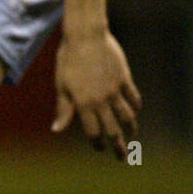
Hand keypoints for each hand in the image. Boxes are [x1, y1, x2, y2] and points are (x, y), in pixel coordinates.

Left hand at [51, 28, 141, 158]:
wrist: (85, 36)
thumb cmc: (67, 60)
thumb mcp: (61, 86)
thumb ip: (63, 110)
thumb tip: (56, 130)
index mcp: (84, 104)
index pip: (93, 132)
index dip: (97, 143)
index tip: (100, 149)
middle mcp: (101, 100)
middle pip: (113, 129)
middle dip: (118, 146)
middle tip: (122, 157)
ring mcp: (115, 89)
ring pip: (127, 115)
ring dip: (131, 128)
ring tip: (132, 136)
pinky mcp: (124, 78)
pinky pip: (133, 97)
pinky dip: (135, 106)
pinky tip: (135, 111)